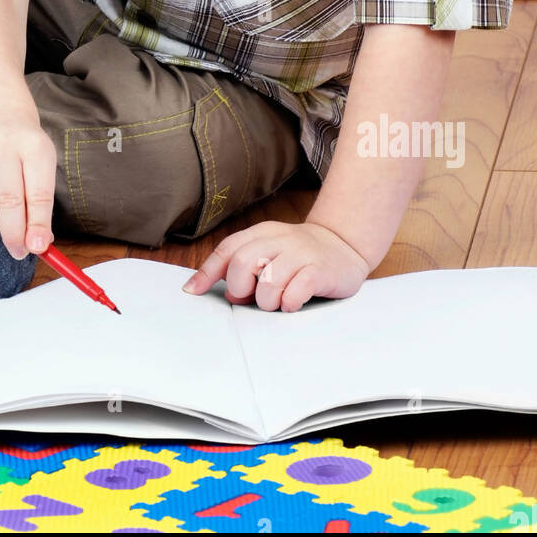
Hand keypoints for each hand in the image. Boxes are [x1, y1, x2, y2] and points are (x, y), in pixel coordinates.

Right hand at [0, 115, 56, 260]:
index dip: (38, 225)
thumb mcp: (41, 167)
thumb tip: (37, 245)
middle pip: (8, 201)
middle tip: (18, 251)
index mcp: (34, 147)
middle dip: (13, 234)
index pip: (38, 193)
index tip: (37, 248)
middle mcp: (4, 142)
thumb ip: (39, 205)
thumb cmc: (23, 151)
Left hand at [181, 219, 370, 311]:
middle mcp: (279, 239)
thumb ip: (247, 269)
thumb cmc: (300, 256)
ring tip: (278, 300)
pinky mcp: (319, 270)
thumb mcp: (271, 253)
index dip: (207, 272)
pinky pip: (293, 293)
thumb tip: (228, 295)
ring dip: (267, 301)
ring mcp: (300, 253)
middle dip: (241, 288)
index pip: (228, 249)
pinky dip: (289, 304)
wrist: (345, 246)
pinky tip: (294, 302)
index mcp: (262, 233)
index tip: (192, 291)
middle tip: (252, 297)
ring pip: (267, 283)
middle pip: (242, 264)